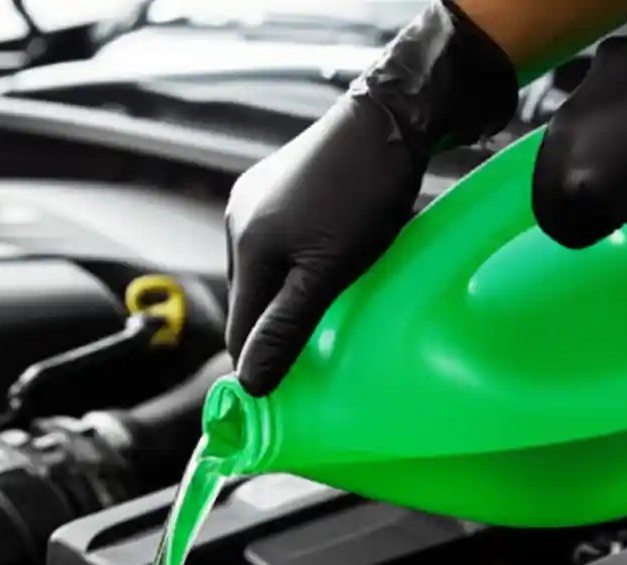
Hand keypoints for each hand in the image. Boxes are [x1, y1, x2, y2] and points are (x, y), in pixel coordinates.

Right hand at [225, 0, 518, 395]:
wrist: (389, 117)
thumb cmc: (364, 196)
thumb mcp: (328, 272)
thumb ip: (287, 328)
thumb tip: (250, 384)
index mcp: (245, 248)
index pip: (240, 331)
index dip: (265, 360)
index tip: (295, 385)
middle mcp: (237, 222)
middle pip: (249, 302)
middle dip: (278, 325)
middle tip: (323, 339)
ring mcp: (253, 199)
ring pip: (263, 273)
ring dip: (289, 293)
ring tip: (331, 298)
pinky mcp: (273, 184)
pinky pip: (275, 243)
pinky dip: (295, 262)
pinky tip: (327, 258)